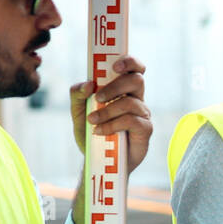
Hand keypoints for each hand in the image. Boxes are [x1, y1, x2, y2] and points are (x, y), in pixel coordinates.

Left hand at [69, 55, 152, 172]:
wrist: (97, 161)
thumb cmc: (91, 133)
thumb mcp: (77, 112)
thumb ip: (77, 95)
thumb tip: (89, 84)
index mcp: (123, 89)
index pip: (134, 68)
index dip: (129, 62)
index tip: (114, 67)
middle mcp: (136, 98)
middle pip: (136, 79)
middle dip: (115, 86)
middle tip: (98, 98)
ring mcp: (142, 114)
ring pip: (130, 102)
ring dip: (107, 111)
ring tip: (92, 121)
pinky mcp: (145, 130)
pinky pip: (132, 121)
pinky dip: (112, 125)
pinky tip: (100, 132)